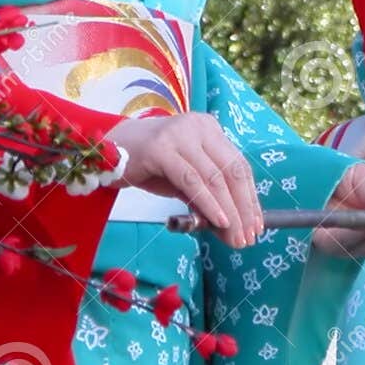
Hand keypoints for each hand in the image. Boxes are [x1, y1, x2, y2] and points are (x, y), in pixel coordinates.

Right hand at [108, 112, 261, 247]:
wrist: (107, 151)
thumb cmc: (150, 166)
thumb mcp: (184, 181)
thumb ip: (207, 198)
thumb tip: (233, 227)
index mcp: (210, 130)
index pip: (239, 166)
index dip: (251, 197)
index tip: (257, 224)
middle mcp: (199, 127)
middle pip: (232, 171)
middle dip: (243, 208)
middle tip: (248, 237)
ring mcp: (181, 135)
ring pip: (215, 178)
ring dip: (229, 212)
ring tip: (235, 236)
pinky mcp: (161, 148)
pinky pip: (192, 180)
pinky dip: (208, 203)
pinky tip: (217, 222)